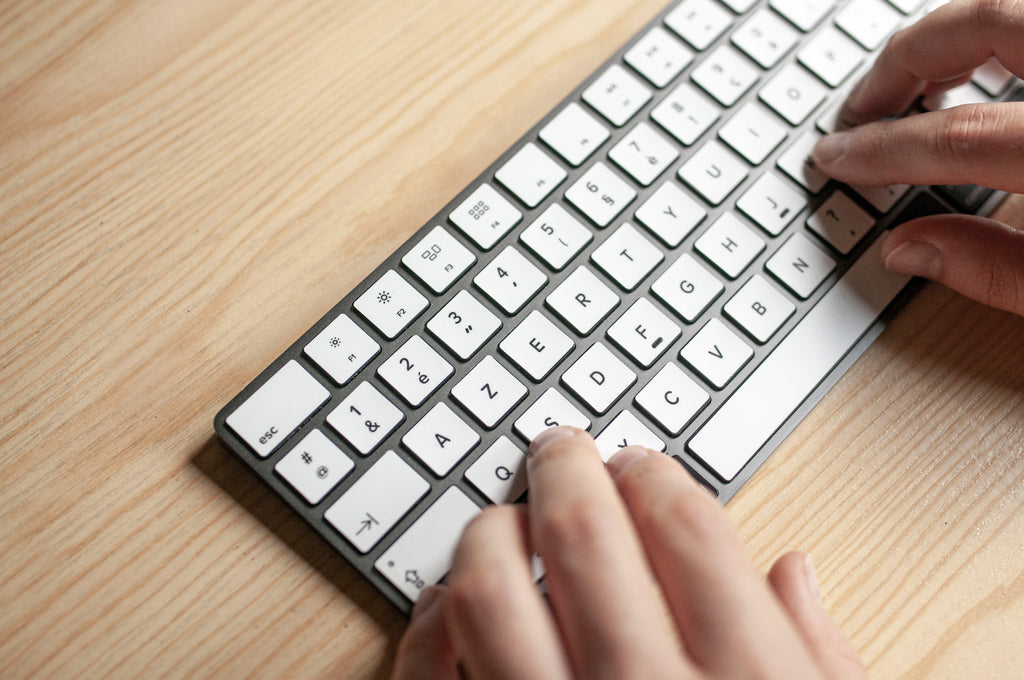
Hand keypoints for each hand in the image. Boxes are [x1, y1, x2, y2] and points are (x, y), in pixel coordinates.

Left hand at [391, 427, 864, 678]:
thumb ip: (820, 656)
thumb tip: (793, 572)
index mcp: (744, 676)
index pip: (684, 526)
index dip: (654, 473)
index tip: (639, 463)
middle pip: (580, 535)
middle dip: (563, 469)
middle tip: (558, 448)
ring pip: (487, 596)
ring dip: (486, 537)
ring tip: (500, 520)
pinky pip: (434, 676)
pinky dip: (426, 630)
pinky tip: (442, 605)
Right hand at [812, 0, 1023, 315]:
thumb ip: (995, 271)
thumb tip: (908, 250)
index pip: (958, 135)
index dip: (883, 149)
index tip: (837, 158)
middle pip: (989, 21)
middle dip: (907, 58)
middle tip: (863, 104)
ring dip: (955, 31)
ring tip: (921, 76)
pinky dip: (1003, 29)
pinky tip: (992, 66)